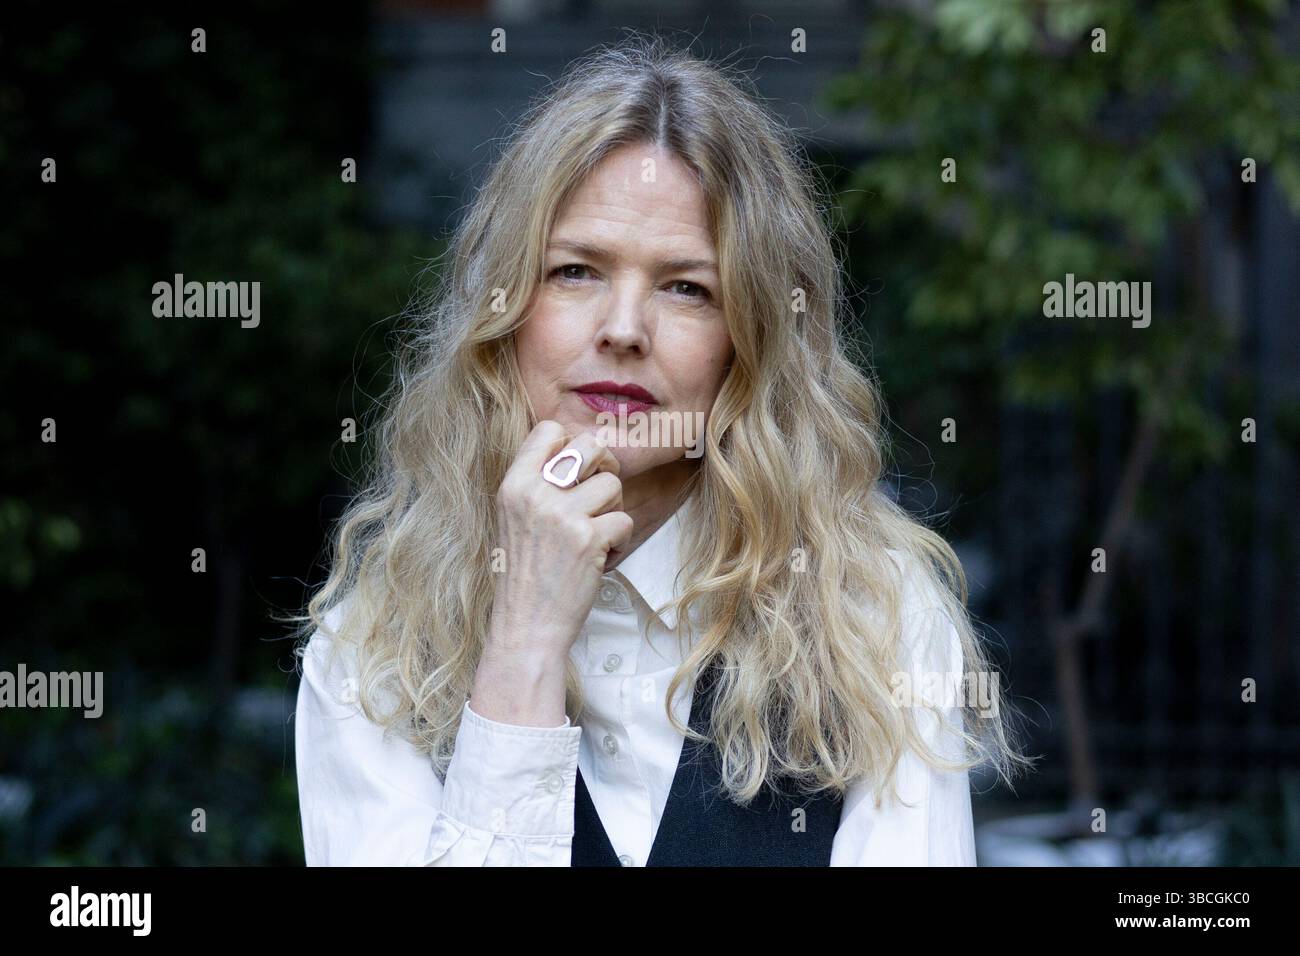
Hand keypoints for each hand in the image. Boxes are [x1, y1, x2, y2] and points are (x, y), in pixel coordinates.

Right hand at [470, 420, 631, 725]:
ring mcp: (562, 515)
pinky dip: (620, 541)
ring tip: (595, 535)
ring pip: (613, 485)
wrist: (526, 625)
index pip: (549, 430)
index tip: (576, 471)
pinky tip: (599, 558)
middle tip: (601, 494)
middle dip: (605, 466)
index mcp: (513, 485)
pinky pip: (625, 520)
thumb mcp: (514, 518)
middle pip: (591, 445)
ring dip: (613, 510)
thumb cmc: (524, 574)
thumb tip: (578, 449)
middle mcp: (535, 494)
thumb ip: (538, 483)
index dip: (572, 445)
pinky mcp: (589, 539)